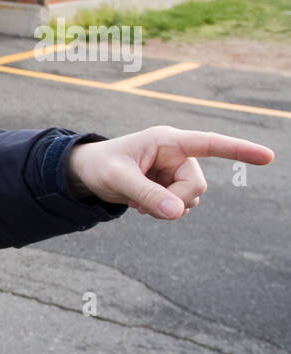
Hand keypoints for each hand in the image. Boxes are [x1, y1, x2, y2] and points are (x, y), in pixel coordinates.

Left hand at [66, 126, 273, 219]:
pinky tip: (143, 206)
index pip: (210, 143)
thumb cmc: (99, 167)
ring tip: (139, 203)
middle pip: (197, 185)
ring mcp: (175, 170)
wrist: (85, 174)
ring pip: (191, 198)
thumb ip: (147, 195)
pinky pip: (181, 205)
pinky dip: (165, 211)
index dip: (239, 150)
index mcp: (167, 141)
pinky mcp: (170, 185)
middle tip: (144, 207)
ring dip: (168, 208)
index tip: (268, 157)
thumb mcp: (118, 180)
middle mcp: (176, 154)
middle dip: (175, 201)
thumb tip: (178, 213)